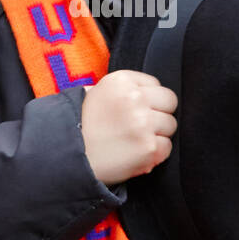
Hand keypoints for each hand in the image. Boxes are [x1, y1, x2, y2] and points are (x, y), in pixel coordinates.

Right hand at [81, 70, 177, 184]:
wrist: (68, 158)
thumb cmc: (82, 126)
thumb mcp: (95, 93)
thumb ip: (123, 89)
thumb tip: (149, 92)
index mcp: (120, 81)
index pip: (155, 84)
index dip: (146, 100)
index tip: (133, 111)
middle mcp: (133, 98)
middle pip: (169, 101)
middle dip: (158, 114)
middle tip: (139, 127)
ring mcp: (142, 123)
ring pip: (170, 125)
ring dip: (157, 135)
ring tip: (134, 141)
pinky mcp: (148, 147)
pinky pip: (166, 147)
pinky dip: (155, 154)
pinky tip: (136, 154)